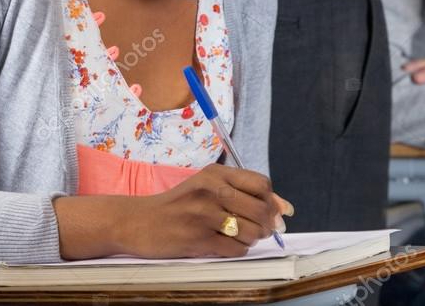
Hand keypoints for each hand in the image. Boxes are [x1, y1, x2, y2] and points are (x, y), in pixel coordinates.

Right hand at [119, 164, 293, 257]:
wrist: (138, 221)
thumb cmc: (178, 204)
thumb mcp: (208, 187)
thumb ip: (245, 193)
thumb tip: (285, 209)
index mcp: (216, 173)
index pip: (261, 184)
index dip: (271, 200)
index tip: (271, 212)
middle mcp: (211, 190)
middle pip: (260, 209)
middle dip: (267, 224)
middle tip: (261, 230)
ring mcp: (204, 215)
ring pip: (251, 231)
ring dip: (253, 239)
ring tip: (240, 236)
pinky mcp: (197, 239)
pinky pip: (235, 249)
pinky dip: (238, 250)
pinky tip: (226, 245)